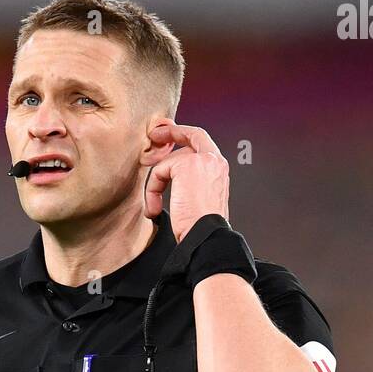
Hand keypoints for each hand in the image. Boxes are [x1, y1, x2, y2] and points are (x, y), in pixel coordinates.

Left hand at [144, 122, 229, 243]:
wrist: (206, 238)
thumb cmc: (201, 229)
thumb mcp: (200, 201)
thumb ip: (192, 181)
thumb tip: (171, 175)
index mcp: (220, 169)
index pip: (201, 140)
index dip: (183, 133)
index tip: (167, 133)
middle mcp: (215, 160)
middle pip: (188, 138)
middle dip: (168, 136)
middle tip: (153, 137)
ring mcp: (202, 160)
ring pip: (169, 161)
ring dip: (156, 184)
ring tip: (155, 206)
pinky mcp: (187, 165)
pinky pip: (160, 170)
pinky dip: (152, 190)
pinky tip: (155, 208)